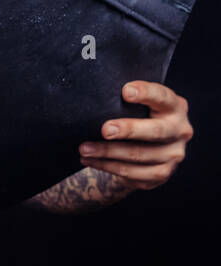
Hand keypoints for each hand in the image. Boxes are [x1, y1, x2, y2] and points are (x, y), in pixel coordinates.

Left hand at [78, 81, 192, 190]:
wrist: (148, 150)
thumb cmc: (140, 118)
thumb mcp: (141, 106)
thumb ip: (129, 101)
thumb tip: (99, 97)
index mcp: (175, 107)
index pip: (164, 97)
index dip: (147, 93)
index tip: (126, 91)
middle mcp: (180, 131)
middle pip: (156, 131)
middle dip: (128, 130)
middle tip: (105, 129)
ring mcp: (173, 155)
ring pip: (139, 155)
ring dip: (108, 152)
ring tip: (85, 148)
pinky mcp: (161, 174)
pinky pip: (132, 173)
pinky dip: (107, 166)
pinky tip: (91, 160)